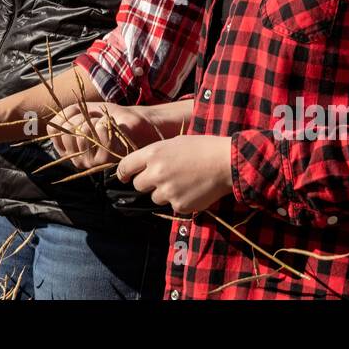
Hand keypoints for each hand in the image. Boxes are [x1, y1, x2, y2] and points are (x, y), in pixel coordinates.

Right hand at [48, 103, 168, 170]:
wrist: (137, 122)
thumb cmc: (110, 116)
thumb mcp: (84, 111)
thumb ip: (67, 114)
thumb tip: (49, 121)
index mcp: (68, 148)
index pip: (54, 129)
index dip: (66, 115)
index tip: (81, 113)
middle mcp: (77, 158)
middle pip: (67, 131)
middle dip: (81, 117)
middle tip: (94, 117)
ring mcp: (90, 161)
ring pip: (81, 133)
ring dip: (94, 121)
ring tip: (103, 122)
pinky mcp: (106, 160)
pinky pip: (97, 134)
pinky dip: (105, 124)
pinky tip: (111, 126)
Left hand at [115, 135, 233, 214]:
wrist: (225, 162)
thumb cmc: (201, 147)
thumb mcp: (174, 143)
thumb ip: (155, 155)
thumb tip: (142, 168)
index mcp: (153, 154)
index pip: (125, 166)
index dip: (123, 173)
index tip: (125, 177)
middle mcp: (156, 173)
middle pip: (138, 185)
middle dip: (147, 183)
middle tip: (163, 178)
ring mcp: (167, 191)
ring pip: (154, 197)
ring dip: (163, 193)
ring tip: (182, 182)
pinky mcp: (179, 205)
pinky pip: (171, 206)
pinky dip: (179, 200)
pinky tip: (192, 190)